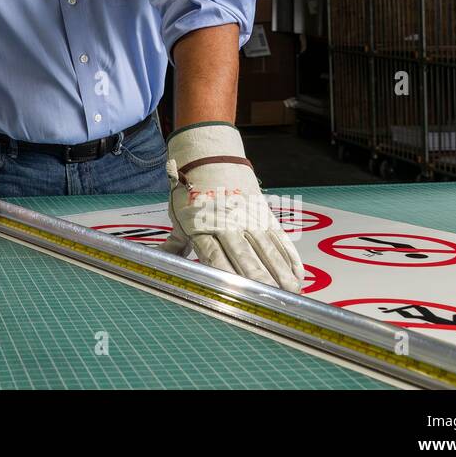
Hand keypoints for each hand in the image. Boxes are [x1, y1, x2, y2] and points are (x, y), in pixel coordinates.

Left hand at [164, 123, 303, 292]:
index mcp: (201, 227)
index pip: (214, 255)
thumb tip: (157, 263)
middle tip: (271, 299)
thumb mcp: (178, 217)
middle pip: (244, 254)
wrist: (209, 157)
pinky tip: (298, 274)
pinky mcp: (263, 213)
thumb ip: (174, 245)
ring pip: (267, 248)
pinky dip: (290, 257)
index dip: (226, 275)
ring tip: (292, 293)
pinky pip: (280, 237)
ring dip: (281, 272)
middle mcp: (226, 223)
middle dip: (259, 278)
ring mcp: (248, 218)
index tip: (238, 294)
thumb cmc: (191, 193)